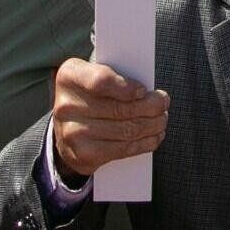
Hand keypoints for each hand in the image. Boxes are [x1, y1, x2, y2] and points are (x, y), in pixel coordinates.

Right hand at [50, 58, 169, 179]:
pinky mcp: (82, 155)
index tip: (144, 90)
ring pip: (125, 130)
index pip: (101, 81)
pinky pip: (121, 149)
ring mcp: (72, 133)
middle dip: (150, 107)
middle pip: (119, 109)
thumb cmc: (90, 95)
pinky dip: (144, 143)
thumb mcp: (95, 75)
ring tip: (162, 120)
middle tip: (163, 103)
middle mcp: (66, 105)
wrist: (66, 127)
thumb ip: (118, 76)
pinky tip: (154, 136)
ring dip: (152, 126)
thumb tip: (148, 92)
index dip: (126, 88)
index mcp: (69, 76)